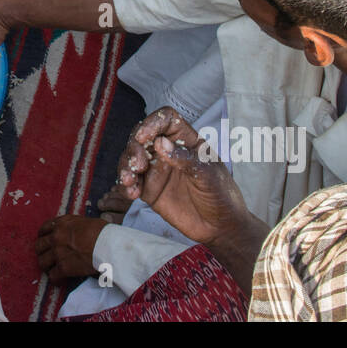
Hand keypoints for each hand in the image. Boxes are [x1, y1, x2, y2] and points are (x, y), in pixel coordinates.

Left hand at [35, 215, 105, 283]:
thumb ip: (74, 226)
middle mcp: (56, 237)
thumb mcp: (85, 221)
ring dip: (46, 266)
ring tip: (51, 269)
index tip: (45, 240)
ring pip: (42, 261)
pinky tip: (59, 280)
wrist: (107, 245)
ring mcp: (58, 252)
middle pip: (38, 246)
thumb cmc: (103, 232)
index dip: (43, 236)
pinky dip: (55, 279)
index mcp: (62, 224)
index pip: (44, 229)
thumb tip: (76, 232)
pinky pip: (52, 275)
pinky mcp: (63, 268)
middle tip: (46, 256)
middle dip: (41, 252)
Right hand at [115, 107, 251, 245]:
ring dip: (125, 166)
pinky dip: (126, 185)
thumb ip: (185, 158)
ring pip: (131, 158)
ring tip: (129, 181)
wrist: (220, 227)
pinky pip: (131, 181)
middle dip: (134, 148)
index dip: (153, 123)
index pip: (166, 120)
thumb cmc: (221, 195)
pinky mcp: (149, 188)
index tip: (144, 136)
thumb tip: (161, 143)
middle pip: (142, 136)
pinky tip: (132, 193)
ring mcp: (157, 169)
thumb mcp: (208, 175)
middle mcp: (168, 151)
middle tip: (138, 166)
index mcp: (186, 140)